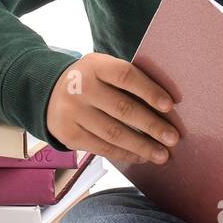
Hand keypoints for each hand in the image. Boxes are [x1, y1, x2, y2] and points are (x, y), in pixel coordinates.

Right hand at [45, 52, 179, 165]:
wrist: (49, 93)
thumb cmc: (92, 81)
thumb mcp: (104, 69)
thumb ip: (128, 81)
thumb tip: (167, 106)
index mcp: (95, 65)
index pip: (126, 76)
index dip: (149, 91)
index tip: (170, 106)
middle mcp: (81, 87)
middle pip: (122, 108)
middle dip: (152, 125)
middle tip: (173, 138)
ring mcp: (72, 112)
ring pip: (113, 133)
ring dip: (142, 146)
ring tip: (162, 155)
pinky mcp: (68, 135)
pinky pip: (102, 148)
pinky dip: (125, 154)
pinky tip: (141, 157)